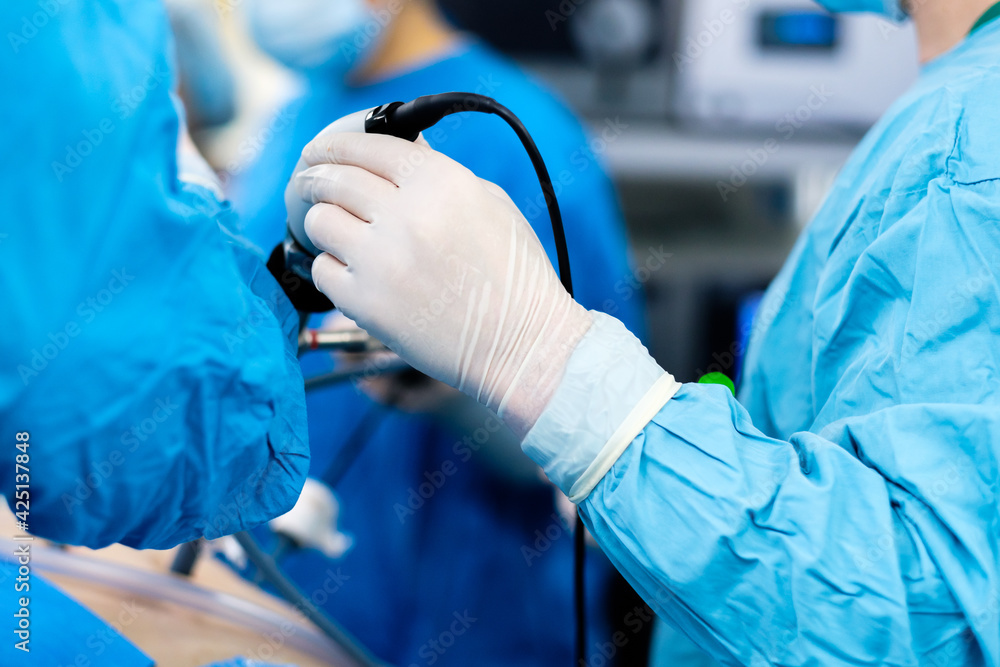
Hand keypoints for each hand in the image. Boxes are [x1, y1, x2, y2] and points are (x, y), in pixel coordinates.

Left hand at [292, 131, 591, 435]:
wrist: (523, 343)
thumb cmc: (513, 275)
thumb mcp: (490, 203)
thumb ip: (436, 174)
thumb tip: (390, 154)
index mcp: (440, 181)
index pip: (367, 145)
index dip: (336, 144)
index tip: (322, 150)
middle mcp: (406, 214)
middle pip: (334, 179)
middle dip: (316, 177)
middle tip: (309, 183)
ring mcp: (382, 260)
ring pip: (319, 221)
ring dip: (324, 223)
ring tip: (337, 233)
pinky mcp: (366, 303)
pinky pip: (322, 270)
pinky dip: (332, 268)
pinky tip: (353, 271)